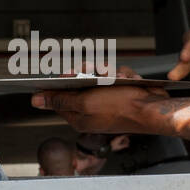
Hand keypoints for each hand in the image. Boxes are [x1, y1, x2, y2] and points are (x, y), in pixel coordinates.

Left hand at [30, 83, 168, 133]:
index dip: (61, 82)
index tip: (69, 74)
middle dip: (89, 73)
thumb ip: (60, 100)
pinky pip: (116, 77)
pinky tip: (131, 82)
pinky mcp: (120, 94)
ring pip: (98, 76)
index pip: (57, 97)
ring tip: (121, 80)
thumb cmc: (121, 108)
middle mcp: (90, 109)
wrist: (154, 109)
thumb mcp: (85, 103)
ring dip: (110, 73)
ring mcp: (106, 101)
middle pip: (78, 83)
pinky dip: (124, 77)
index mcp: (77, 116)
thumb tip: (35, 100)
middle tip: (101, 74)